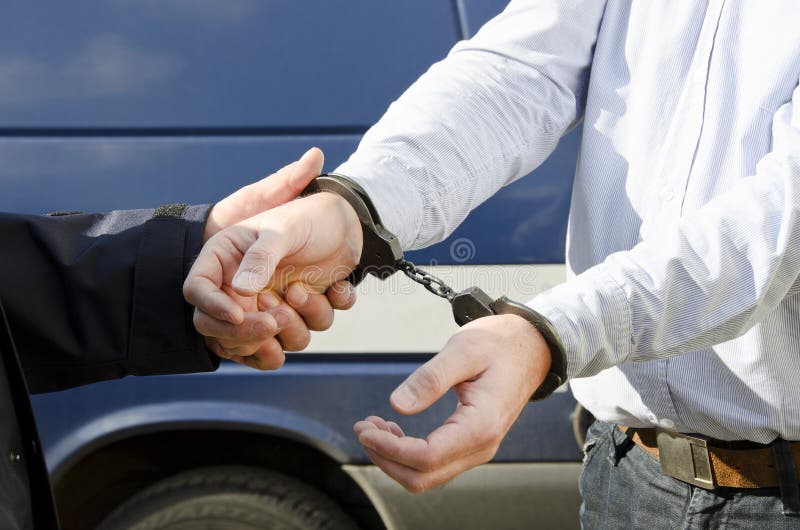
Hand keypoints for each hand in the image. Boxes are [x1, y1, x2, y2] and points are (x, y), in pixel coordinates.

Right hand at [184, 171, 362, 368]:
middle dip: (253, 333)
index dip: (212, 308)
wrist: (348, 223)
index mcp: (226, 259)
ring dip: (292, 325)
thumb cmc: (309, 218)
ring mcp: (268, 305)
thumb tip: (240, 291)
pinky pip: (302, 336)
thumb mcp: (284, 230)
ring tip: (304, 289)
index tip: (237, 315)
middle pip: (226, 331)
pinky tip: (336, 289)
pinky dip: (321, 316)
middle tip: (280, 317)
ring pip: (269, 342)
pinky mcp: (296, 315)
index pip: (197, 291)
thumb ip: (261, 258)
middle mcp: (241, 287)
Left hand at [353, 314, 550, 492]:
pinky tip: (393, 429)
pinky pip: (435, 463)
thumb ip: (431, 379)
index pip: (426, 457)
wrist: (530, 347)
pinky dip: (407, 453)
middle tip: (362, 427)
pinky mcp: (471, 443)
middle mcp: (481, 446)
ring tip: (373, 426)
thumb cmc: (499, 344)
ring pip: (426, 475)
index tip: (365, 428)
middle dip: (385, 458)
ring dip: (394, 457)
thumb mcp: (463, 350)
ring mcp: (478, 448)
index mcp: (481, 425)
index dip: (389, 449)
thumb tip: (398, 406)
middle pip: (422, 477)